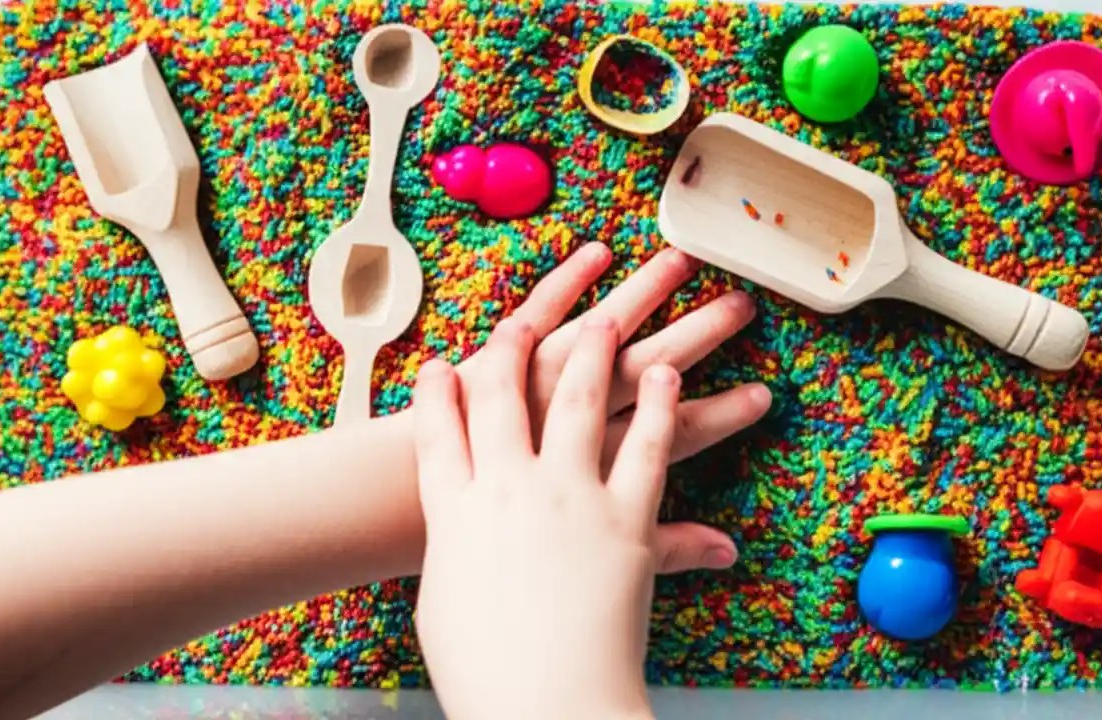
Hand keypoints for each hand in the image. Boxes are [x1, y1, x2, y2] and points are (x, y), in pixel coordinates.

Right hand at [415, 317, 676, 719]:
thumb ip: (458, 552)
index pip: (435, 431)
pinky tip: (668, 377)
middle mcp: (506, 488)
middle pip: (501, 395)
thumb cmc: (488, 671)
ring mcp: (568, 497)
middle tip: (516, 326)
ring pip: (579, 400)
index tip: (435, 368)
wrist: (544, 706)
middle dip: (508, 350)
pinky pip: (648, 448)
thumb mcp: (447, 604)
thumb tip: (464, 536)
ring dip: (595, 352)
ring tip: (611, 320)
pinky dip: (659, 407)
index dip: (434, 394)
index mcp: (454, 512)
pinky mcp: (625, 520)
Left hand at [457, 243, 769, 572]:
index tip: (761, 394)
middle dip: (697, 338)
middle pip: (644, 380)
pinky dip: (565, 286)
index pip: (672, 447)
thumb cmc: (489, 563)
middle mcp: (569, 445)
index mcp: (594, 494)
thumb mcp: (585, 577)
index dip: (719, 416)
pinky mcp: (489, 369)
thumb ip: (661, 552)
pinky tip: (598, 256)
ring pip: (597, 343)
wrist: (394, 529)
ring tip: (680, 262)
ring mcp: (528, 402)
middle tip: (739, 308)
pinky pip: (534, 320)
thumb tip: (724, 551)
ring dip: (641, 297)